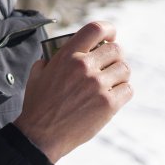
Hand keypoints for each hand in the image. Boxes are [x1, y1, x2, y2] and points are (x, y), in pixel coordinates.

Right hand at [13, 20, 132, 161]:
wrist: (40, 135)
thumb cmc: (37, 105)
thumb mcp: (37, 74)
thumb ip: (50, 59)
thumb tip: (56, 52)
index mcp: (67, 56)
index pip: (96, 29)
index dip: (108, 29)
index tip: (110, 36)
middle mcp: (84, 66)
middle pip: (116, 49)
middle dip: (115, 56)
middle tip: (110, 64)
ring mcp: (98, 85)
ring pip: (124, 69)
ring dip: (119, 74)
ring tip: (110, 82)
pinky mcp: (108, 104)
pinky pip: (127, 89)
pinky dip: (122, 92)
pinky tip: (112, 96)